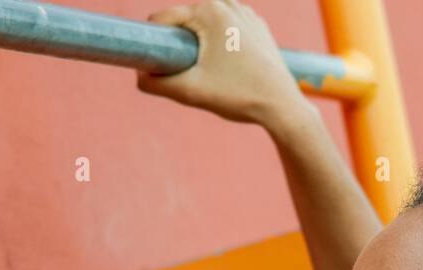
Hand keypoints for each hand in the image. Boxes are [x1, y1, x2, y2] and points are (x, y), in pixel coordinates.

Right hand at [136, 0, 306, 127]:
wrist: (283, 106)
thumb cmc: (239, 96)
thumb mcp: (190, 92)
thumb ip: (156, 84)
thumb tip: (139, 76)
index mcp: (209, 11)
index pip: (163, 19)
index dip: (155, 44)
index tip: (157, 65)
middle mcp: (228, 4)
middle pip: (186, 23)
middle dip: (182, 48)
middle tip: (195, 76)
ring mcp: (245, 14)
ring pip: (206, 29)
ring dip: (200, 48)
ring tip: (216, 74)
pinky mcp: (257, 27)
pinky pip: (226, 34)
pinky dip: (221, 49)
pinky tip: (231, 70)